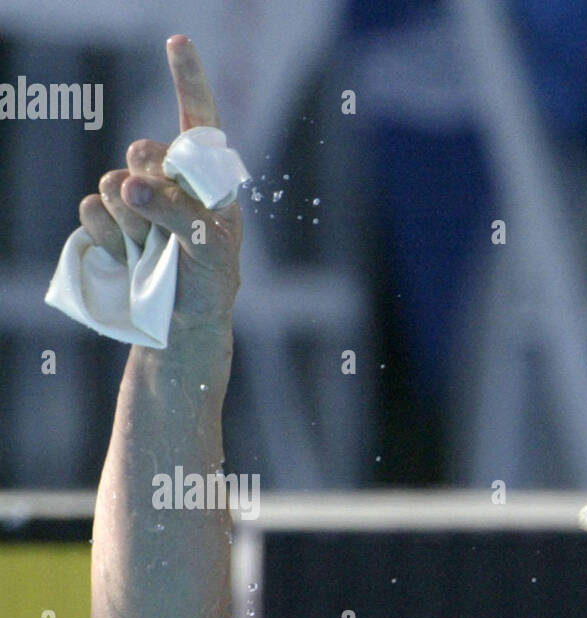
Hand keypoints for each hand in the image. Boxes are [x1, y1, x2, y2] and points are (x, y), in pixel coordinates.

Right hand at [76, 34, 240, 332]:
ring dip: (135, 223)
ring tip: (156, 253)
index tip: (178, 40)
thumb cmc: (208, 284)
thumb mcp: (210, 250)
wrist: (180, 325)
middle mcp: (168, 178)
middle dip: (152, 188)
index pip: (198, 119)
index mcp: (205, 177)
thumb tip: (129, 183)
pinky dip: (112, 236)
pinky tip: (131, 257)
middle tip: (171, 231)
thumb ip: (178, 212)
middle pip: (142, 151)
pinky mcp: (105, 220)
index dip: (187, 78)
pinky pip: (93, 209)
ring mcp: (133, 197)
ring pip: (114, 183)